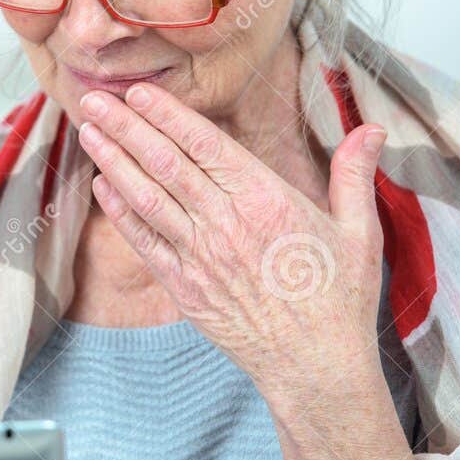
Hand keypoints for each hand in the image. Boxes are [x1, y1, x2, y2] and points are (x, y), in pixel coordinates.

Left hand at [76, 82, 386, 401]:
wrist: (316, 366)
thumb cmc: (339, 299)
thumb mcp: (359, 232)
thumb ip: (354, 175)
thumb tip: (371, 128)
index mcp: (266, 200)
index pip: (205, 144)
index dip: (167, 114)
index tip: (138, 92)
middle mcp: (226, 223)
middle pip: (165, 163)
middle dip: (126, 127)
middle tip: (93, 99)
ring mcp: (200, 256)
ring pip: (146, 197)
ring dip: (113, 161)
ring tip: (88, 131)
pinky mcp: (184, 288)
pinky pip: (144, 241)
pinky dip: (119, 212)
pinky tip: (101, 186)